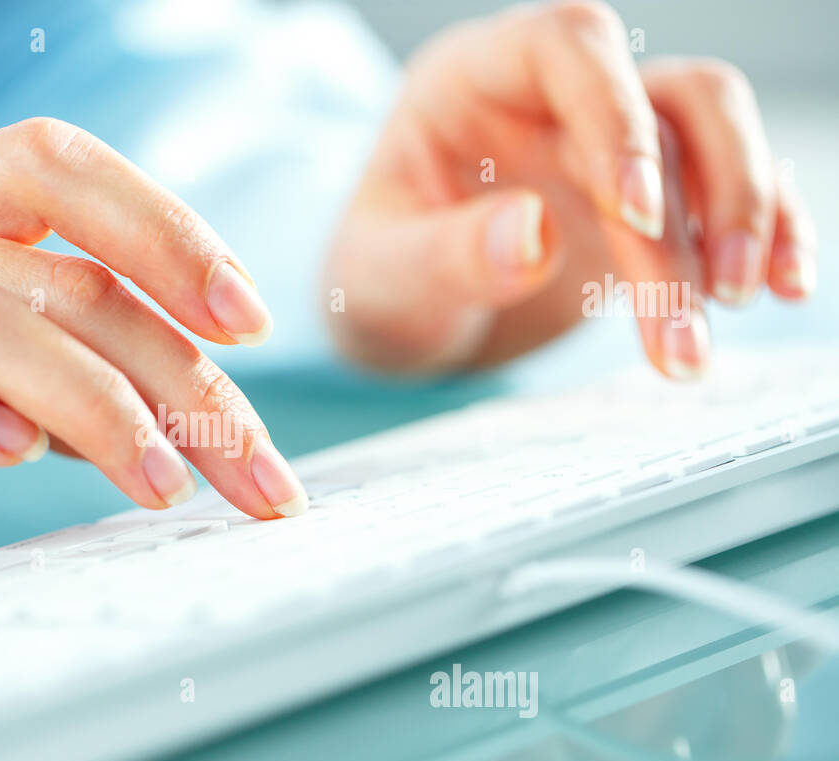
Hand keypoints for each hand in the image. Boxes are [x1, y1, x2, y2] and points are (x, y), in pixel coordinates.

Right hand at [0, 118, 307, 576]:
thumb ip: (32, 337)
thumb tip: (162, 394)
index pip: (62, 168)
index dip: (168, 231)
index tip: (249, 320)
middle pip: (64, 276)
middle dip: (181, 376)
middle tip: (252, 466)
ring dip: (98, 408)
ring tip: (161, 487)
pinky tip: (18, 460)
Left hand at [324, 0, 815, 377]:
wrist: (401, 320)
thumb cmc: (375, 285)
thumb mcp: (382, 279)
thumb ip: (446, 255)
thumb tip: (535, 236)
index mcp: (471, 80)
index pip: (567, 45)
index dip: (616, 117)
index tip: (638, 216)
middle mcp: (550, 97)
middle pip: (664, 101)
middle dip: (699, 206)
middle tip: (703, 307)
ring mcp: (607, 141)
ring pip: (714, 133)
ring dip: (740, 219)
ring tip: (729, 310)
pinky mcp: (649, 196)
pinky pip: (727, 187)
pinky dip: (763, 231)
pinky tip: (780, 287)